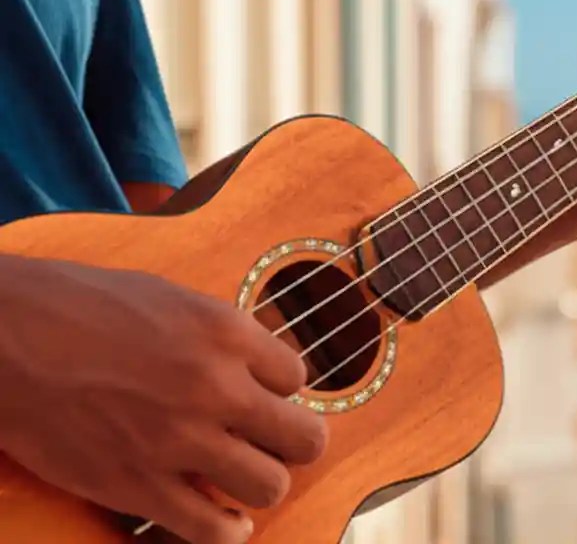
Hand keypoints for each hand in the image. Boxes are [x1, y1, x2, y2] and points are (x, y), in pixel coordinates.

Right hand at [0, 255, 327, 543]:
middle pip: (304, 438)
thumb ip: (221, 336)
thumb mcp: (170, 298)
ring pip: (270, 486)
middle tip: (270, 443)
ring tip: (241, 477)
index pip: (298, 377)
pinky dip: (227, 531)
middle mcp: (214, 386)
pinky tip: (223, 520)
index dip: (280, 391)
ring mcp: (177, 440)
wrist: (3, 335)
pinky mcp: (137, 485)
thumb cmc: (78, 306)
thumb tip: (257, 368)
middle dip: (294, 443)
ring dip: (260, 485)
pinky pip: (213, 530)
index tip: (258, 395)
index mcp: (226, 332)